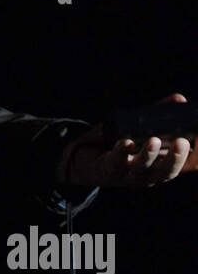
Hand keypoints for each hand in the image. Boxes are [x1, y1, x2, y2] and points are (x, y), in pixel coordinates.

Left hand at [56, 93, 197, 188]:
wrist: (86, 160)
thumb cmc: (121, 145)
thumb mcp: (141, 130)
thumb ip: (159, 115)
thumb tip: (180, 99)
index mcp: (162, 166)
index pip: (186, 165)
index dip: (196, 155)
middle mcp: (148, 174)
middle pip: (166, 172)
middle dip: (176, 158)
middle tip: (182, 142)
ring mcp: (128, 175)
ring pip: (141, 168)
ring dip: (149, 154)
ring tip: (154, 140)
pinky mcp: (108, 170)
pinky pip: (115, 162)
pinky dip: (122, 152)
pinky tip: (126, 141)